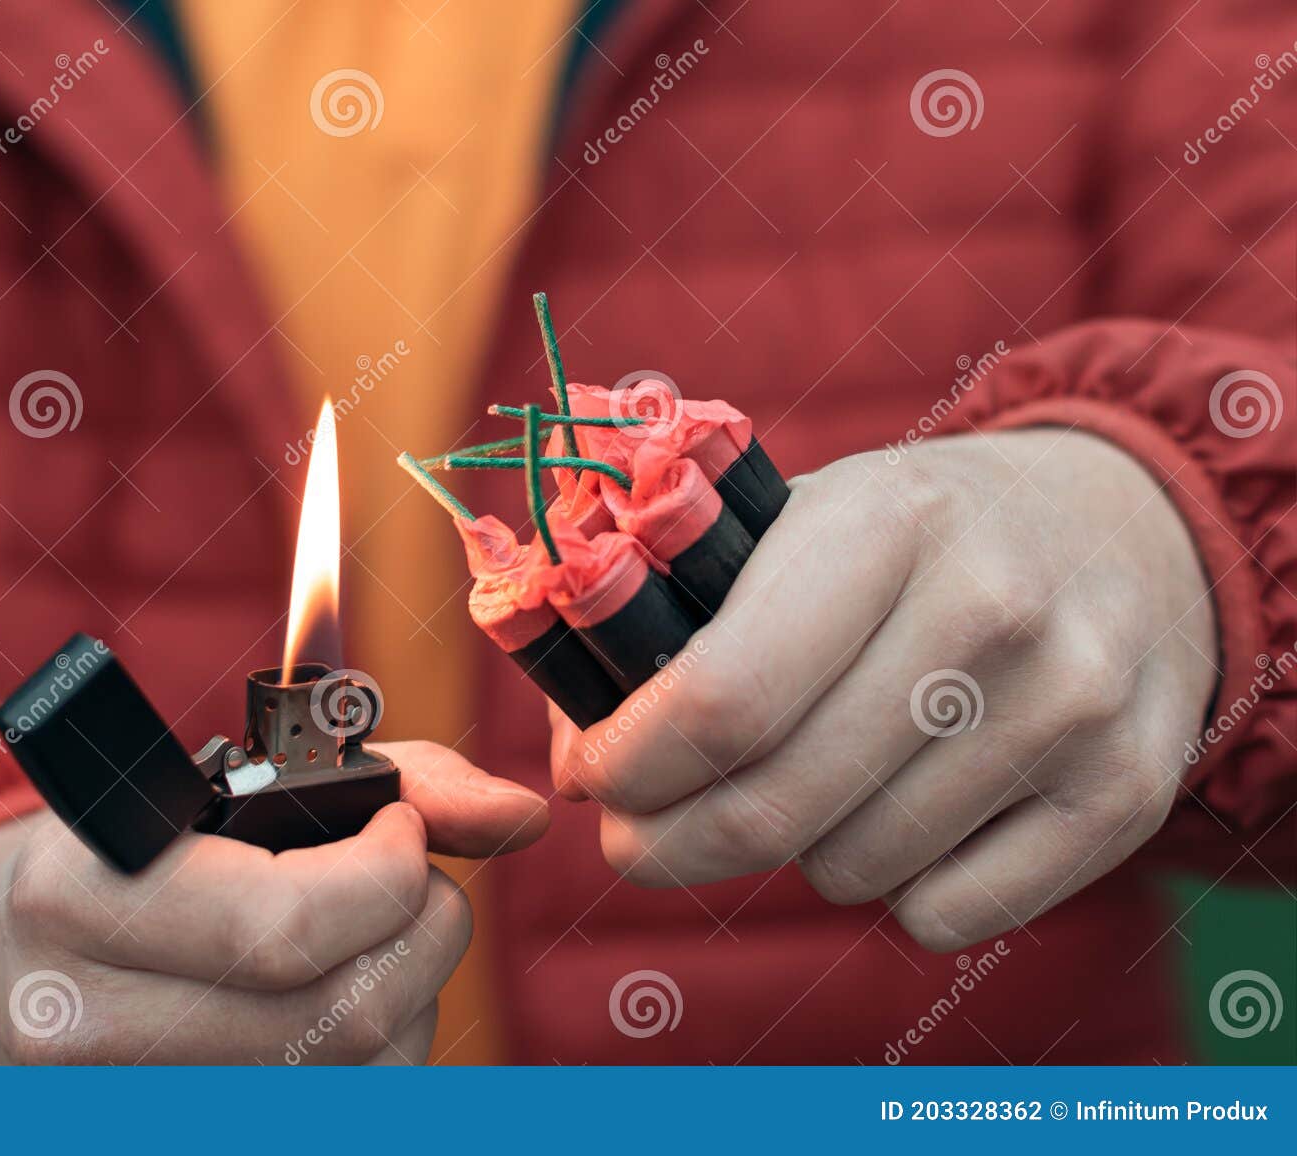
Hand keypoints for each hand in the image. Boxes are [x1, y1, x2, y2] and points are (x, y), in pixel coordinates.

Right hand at [0, 741, 546, 1063]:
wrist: (0, 961)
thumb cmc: (135, 851)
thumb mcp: (230, 782)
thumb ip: (393, 777)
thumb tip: (522, 815)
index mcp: (80, 899)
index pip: (284, 928)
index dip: (385, 877)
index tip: (400, 831)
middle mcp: (87, 1028)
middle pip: (345, 1019)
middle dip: (428, 932)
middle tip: (416, 880)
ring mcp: (128, 1110)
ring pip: (362, 1078)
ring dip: (417, 994)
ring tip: (377, 935)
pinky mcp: (168, 1142)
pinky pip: (347, 1115)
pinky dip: (385, 1054)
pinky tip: (353, 999)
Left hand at [553, 429, 1216, 948]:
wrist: (1128, 529)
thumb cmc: (918, 537)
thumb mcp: (802, 522)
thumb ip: (677, 625)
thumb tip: (578, 767)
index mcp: (884, 521)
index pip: (721, 697)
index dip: (632, 765)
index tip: (599, 781)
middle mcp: (990, 609)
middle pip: (776, 806)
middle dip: (671, 844)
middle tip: (641, 839)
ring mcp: (1070, 707)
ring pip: (853, 870)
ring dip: (797, 852)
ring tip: (809, 785)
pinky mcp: (1125, 794)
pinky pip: (944, 915)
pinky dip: (894, 890)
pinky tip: (902, 814)